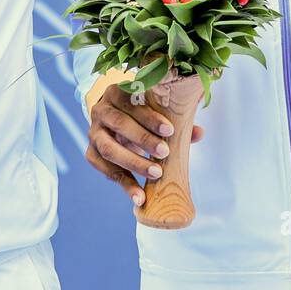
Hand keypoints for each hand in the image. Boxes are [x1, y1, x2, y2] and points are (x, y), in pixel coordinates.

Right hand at [85, 84, 203, 207]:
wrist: (112, 119)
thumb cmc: (139, 113)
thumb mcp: (154, 110)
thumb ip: (175, 120)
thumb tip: (199, 133)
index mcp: (116, 93)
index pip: (131, 102)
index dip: (150, 117)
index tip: (170, 130)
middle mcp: (100, 111)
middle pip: (119, 124)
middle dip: (143, 138)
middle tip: (165, 152)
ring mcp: (93, 133)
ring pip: (108, 148)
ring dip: (133, 162)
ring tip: (156, 174)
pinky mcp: (91, 154)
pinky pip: (105, 170)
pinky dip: (123, 184)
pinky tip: (139, 196)